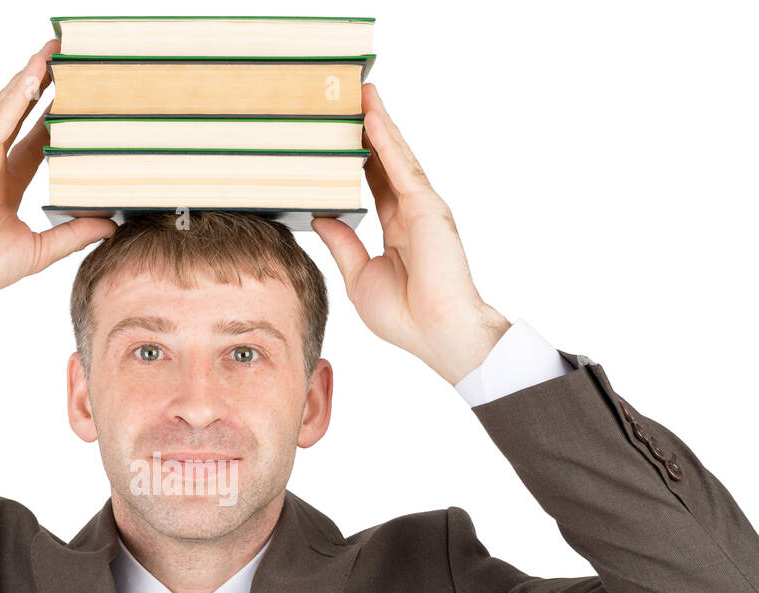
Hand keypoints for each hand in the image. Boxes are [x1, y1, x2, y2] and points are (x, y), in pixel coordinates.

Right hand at [0, 40, 116, 321]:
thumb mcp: (39, 250)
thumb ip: (74, 235)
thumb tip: (110, 226)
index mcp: (7, 184)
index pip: (36, 144)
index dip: (54, 121)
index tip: (76, 103)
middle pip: (22, 116)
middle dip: (42, 87)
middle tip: (65, 61)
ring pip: (9, 107)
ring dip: (29, 78)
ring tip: (52, 53)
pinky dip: (16, 96)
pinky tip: (33, 75)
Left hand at [312, 83, 510, 385]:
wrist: (437, 333)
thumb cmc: (405, 316)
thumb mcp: (359, 276)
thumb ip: (343, 244)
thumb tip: (322, 216)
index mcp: (396, 229)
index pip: (373, 182)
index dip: (359, 156)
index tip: (341, 133)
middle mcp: (410, 212)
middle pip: (386, 161)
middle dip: (369, 129)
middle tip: (350, 98)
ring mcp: (421, 207)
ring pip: (396, 156)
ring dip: (379, 123)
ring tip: (361, 93)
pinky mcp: (428, 208)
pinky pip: (403, 168)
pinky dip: (387, 143)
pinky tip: (371, 120)